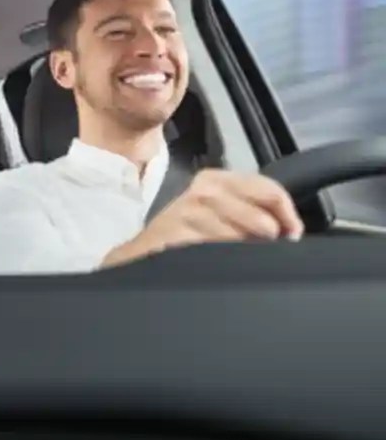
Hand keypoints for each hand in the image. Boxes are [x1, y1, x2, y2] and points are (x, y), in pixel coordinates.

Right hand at [104, 169, 303, 266]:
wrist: (148, 251)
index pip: (270, 191)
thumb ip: (252, 209)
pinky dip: (228, 261)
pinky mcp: (182, 235)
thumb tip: (288, 227)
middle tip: (260, 248)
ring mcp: (191, 212)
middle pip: (263, 219)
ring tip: (231, 255)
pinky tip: (217, 260)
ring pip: (246, 238)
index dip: (289, 216)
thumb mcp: (218, 209)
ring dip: (246, 252)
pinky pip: (224, 252)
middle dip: (269, 239)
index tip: (292, 235)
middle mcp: (205, 190)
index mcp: (216, 178)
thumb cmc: (185, 232)